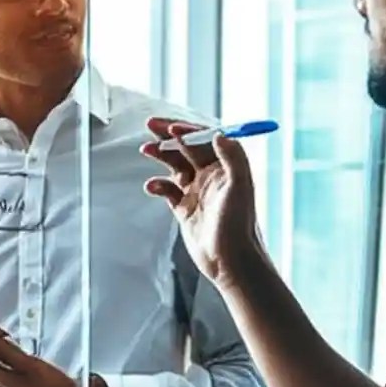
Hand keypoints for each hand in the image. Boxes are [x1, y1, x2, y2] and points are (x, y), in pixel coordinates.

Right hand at [141, 117, 262, 287]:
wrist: (230, 261)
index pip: (204, 139)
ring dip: (160, 156)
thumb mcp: (240, 186)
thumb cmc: (240, 225)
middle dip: (168, 136)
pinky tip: (152, 187)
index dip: (187, 129)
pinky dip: (158, 185)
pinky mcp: (184, 209)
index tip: (170, 126)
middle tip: (149, 125)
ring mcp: (196, 192)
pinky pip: (167, 190)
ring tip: (145, 150)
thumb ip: (233, 157)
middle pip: (186, 148)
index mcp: (226, 167)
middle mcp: (211, 176)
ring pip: (174, 166)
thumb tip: (219, 133)